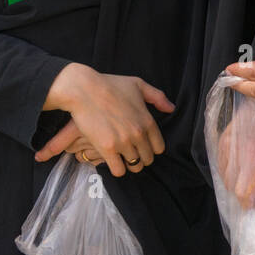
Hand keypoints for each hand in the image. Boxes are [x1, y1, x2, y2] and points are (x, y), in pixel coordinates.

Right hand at [36, 63, 174, 175]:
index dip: (151, 149)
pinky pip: (119, 170)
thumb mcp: (138, 84)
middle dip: (141, 157)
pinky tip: (112, 161)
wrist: (83, 89)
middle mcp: (139, 133)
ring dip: (129, 164)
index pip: (159, 147)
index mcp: (147, 120)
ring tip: (122, 158)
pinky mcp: (107, 148)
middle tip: (131, 153)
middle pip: (147, 158)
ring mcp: (123, 142)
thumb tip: (171, 109)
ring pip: (135, 166)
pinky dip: (117, 169)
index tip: (142, 147)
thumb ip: (158, 97)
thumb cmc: (110, 85)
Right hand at [215, 102, 254, 214]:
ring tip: (245, 184)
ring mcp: (234, 150)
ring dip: (236, 189)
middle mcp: (250, 157)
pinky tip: (236, 170)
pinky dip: (228, 175)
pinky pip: (221, 169)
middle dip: (248, 202)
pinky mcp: (223, 144)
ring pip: (228, 184)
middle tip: (254, 201)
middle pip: (241, 194)